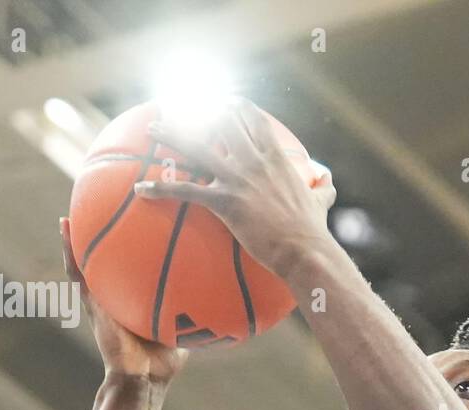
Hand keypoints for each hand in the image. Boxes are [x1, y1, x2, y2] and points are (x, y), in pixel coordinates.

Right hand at [60, 217, 187, 383]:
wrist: (141, 378)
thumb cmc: (162, 362)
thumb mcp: (183, 329)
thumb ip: (194, 312)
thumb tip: (217, 295)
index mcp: (131, 303)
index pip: (129, 273)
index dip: (129, 252)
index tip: (134, 225)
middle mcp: (114, 298)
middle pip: (106, 264)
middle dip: (102, 239)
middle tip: (102, 209)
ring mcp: (100, 300)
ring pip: (85, 263)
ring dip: (78, 239)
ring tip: (74, 210)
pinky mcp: (92, 303)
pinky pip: (78, 272)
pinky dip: (70, 250)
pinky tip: (66, 227)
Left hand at [134, 98, 337, 278]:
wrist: (304, 249)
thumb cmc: (313, 228)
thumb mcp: (323, 199)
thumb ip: (323, 185)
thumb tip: (328, 180)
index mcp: (275, 157)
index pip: (253, 121)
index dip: (237, 107)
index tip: (226, 102)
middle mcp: (253, 161)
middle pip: (221, 125)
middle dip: (200, 112)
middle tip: (183, 109)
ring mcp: (237, 179)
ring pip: (197, 148)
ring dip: (172, 135)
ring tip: (152, 128)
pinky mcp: (224, 202)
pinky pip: (186, 192)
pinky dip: (161, 189)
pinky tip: (141, 189)